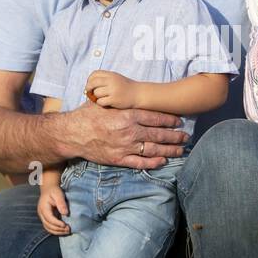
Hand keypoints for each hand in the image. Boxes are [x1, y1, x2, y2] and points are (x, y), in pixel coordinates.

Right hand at [37, 183, 69, 235]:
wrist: (49, 189)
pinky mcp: (46, 219)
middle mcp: (41, 214)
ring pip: (48, 228)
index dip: (56, 223)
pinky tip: (63, 231)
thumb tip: (65, 213)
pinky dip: (56, 231)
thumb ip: (61, 203)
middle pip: (48, 225)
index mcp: (43, 207)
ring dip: (57, 232)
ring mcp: (43, 217)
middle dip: (58, 229)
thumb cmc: (54, 191)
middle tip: (68, 229)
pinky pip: (50, 227)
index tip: (65, 225)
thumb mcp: (58, 194)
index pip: (49, 218)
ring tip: (67, 231)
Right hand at [65, 100, 185, 167]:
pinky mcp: (118, 159)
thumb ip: (121, 102)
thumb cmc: (87, 115)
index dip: (170, 120)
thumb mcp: (105, 103)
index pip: (155, 117)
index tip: (179, 121)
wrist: (71, 133)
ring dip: (169, 150)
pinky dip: (153, 163)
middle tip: (186, 137)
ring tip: (180, 150)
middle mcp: (129, 131)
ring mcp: (125, 146)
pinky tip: (163, 161)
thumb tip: (130, 95)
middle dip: (175, 136)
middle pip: (158, 134)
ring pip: (153, 149)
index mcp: (127, 115)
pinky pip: (140, 162)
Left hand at [86, 70, 139, 108]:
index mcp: (111, 75)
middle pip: (92, 83)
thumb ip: (104, 79)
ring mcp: (113, 90)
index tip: (91, 85)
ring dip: (96, 97)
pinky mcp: (114, 99)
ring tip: (103, 98)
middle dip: (89, 89)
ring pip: (96, 93)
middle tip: (90, 93)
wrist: (138, 94)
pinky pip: (100, 102)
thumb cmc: (125, 87)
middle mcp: (111, 81)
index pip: (94, 74)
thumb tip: (87, 87)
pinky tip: (106, 102)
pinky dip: (101, 103)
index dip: (90, 80)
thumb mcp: (115, 78)